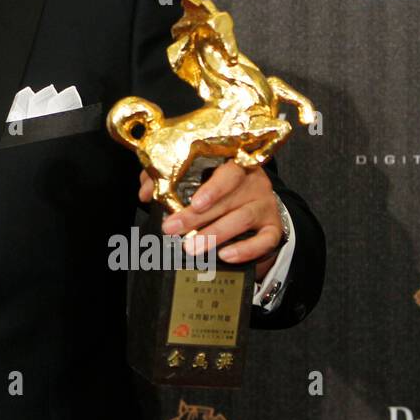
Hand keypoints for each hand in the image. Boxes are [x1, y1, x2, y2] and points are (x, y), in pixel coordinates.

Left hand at [138, 161, 281, 277]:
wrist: (254, 209)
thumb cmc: (218, 191)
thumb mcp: (193, 180)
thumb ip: (165, 180)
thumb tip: (145, 192)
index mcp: (233, 164)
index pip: (226, 170)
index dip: (211, 187)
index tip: (193, 202)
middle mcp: (253, 182)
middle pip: (228, 198)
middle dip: (197, 217)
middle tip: (173, 229)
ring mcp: (265, 204)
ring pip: (242, 218)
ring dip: (215, 234)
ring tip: (192, 247)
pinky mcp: (274, 228)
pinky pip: (265, 240)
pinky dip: (246, 249)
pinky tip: (226, 255)